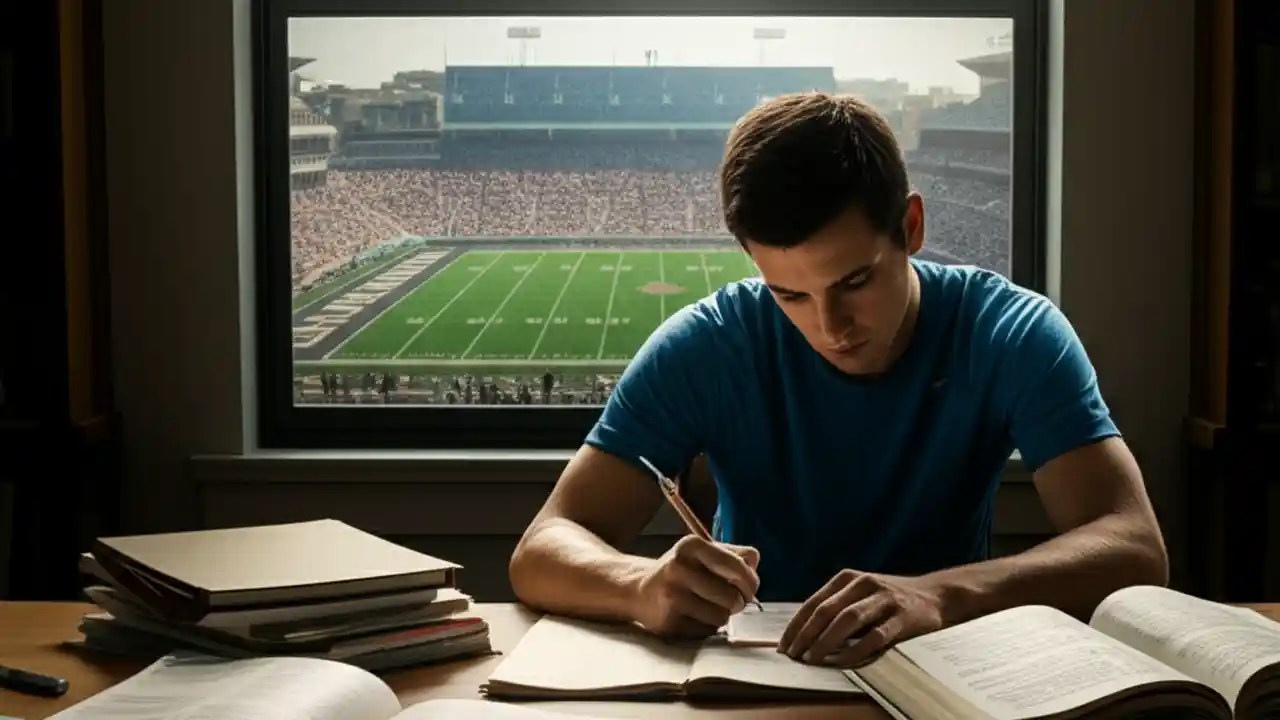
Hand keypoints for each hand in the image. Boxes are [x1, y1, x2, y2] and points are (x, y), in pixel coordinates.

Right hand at [631, 536, 759, 638]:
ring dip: (722, 615)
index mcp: (691, 545)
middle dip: (738, 602)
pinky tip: (694, 616)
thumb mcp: (703, 553)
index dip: (751, 581)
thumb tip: (754, 569)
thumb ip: (734, 555)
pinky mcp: (669, 622)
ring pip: (722, 616)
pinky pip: (706, 631)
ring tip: (709, 607)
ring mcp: (672, 596)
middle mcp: (679, 568)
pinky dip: (707, 626)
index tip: (750, 587)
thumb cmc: (681, 571)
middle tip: (732, 601)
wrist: (639, 590)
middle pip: (733, 596)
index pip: (737, 565)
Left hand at [779, 569, 944, 666]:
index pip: (815, 602)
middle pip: (827, 610)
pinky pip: (874, 636)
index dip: (797, 625)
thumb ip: (836, 608)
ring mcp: (884, 599)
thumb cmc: (888, 600)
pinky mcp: (902, 617)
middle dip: (806, 634)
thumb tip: (803, 635)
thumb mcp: (860, 595)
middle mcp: (864, 584)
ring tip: (812, 659)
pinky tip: (842, 662)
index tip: (784, 645)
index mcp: (848, 578)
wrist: (934, 595)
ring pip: (848, 620)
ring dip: (826, 641)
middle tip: (794, 655)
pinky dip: (856, 650)